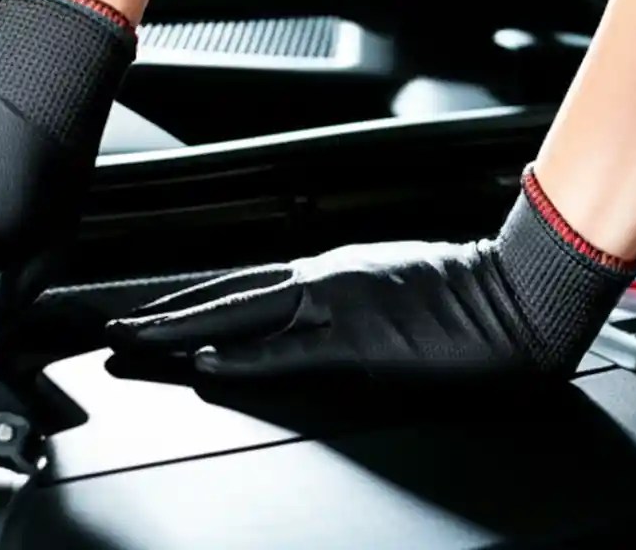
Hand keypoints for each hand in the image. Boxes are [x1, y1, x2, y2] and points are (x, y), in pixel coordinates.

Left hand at [106, 168, 635, 381]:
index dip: (190, 302)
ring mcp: (339, 305)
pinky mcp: (362, 340)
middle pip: (225, 294)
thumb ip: (343, 304)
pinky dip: (243, 358)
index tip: (150, 313)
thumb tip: (304, 325)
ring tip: (133, 341)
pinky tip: (206, 363)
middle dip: (163, 313)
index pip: (241, 284)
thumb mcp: (391, 291)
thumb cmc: (464, 295)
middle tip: (114, 328)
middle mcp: (323, 279)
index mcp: (330, 272)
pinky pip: (289, 352)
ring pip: (240, 314)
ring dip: (180, 329)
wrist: (521, 295)